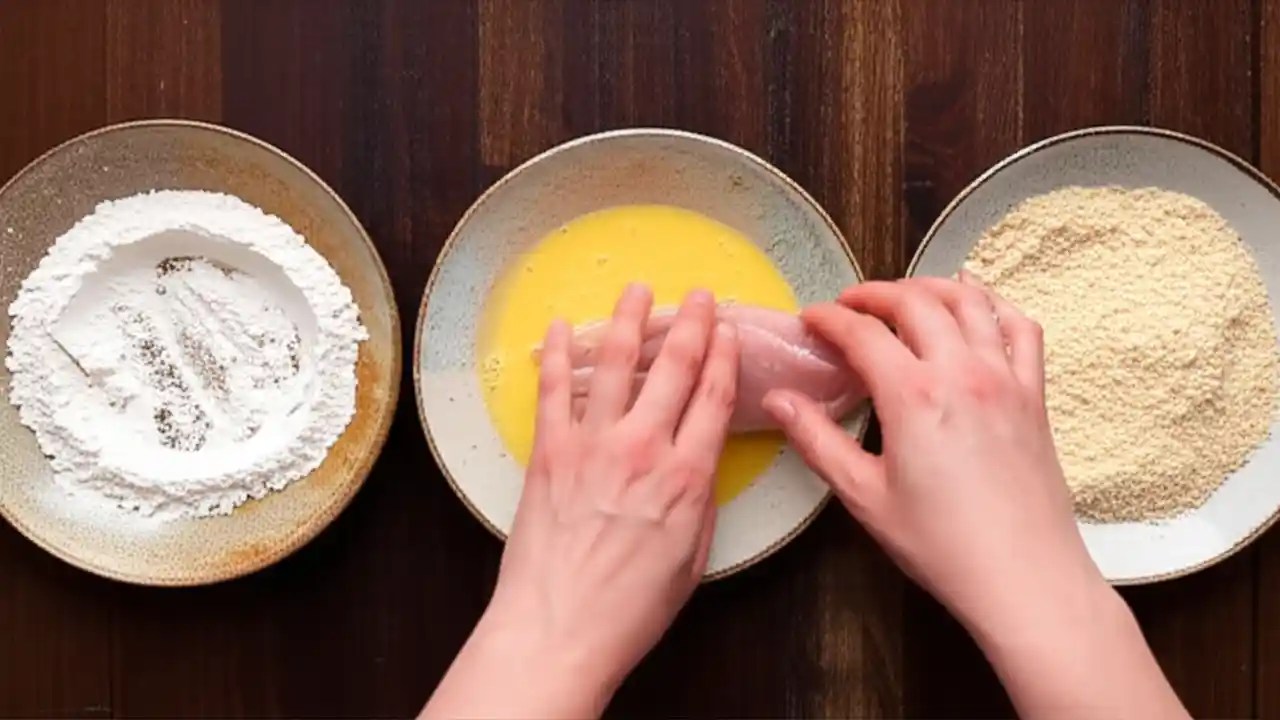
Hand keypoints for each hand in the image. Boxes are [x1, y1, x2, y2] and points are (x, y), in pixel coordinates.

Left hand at [423, 285, 738, 718]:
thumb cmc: (631, 607)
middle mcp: (644, 447)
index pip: (714, 397)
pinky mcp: (550, 451)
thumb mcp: (693, 558)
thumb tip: (698, 464)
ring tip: (639, 290)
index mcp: (687, 476)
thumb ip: (699, 502)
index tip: (729, 330)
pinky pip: (555, 389)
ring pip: (618, 363)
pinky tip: (562, 328)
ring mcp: (593, 443)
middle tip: (699, 296)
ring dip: (631, 320)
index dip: (725, 357)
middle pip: (675, 368)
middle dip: (691, 324)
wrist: (561, 626)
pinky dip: (558, 353)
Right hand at [763, 273, 1098, 630]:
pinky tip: (976, 304)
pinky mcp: (1033, 395)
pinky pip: (1019, 328)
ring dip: (930, 286)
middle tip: (848, 304)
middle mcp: (962, 372)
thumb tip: (780, 401)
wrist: (1024, 578)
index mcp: (914, 396)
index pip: (862, 332)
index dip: (830, 319)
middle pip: (915, 302)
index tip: (811, 318)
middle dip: (874, 293)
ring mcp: (1005, 378)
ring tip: (903, 295)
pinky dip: (994, 304)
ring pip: (969, 302)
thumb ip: (818, 440)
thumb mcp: (864, 496)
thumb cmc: (943, 545)